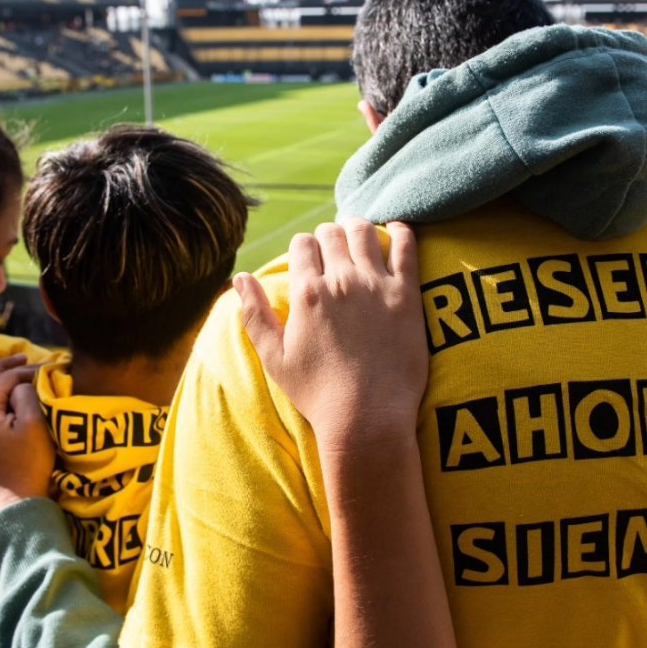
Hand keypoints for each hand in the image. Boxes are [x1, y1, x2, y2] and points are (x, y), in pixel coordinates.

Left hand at [0, 355, 51, 513]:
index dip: (27, 371)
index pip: (3, 379)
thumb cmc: (28, 465)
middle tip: (28, 358)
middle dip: (7, 368)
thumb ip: (26, 392)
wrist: (13, 506)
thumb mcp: (35, 424)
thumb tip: (22, 382)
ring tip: (3, 361)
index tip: (48, 367)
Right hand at [236, 219, 426, 453]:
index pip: (302, 243)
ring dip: (359, 229)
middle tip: (336, 250)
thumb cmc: (318, 394)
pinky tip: (399, 231)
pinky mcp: (407, 295)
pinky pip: (407, 246)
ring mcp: (376, 285)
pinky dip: (402, 232)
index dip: (304, 248)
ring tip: (361, 239)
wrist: (368, 418)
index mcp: (306, 293)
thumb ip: (255, 314)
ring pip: (366, 231)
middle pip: (332, 232)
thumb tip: (240, 278)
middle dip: (330, 236)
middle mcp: (340, 281)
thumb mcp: (274, 358)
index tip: (310, 259)